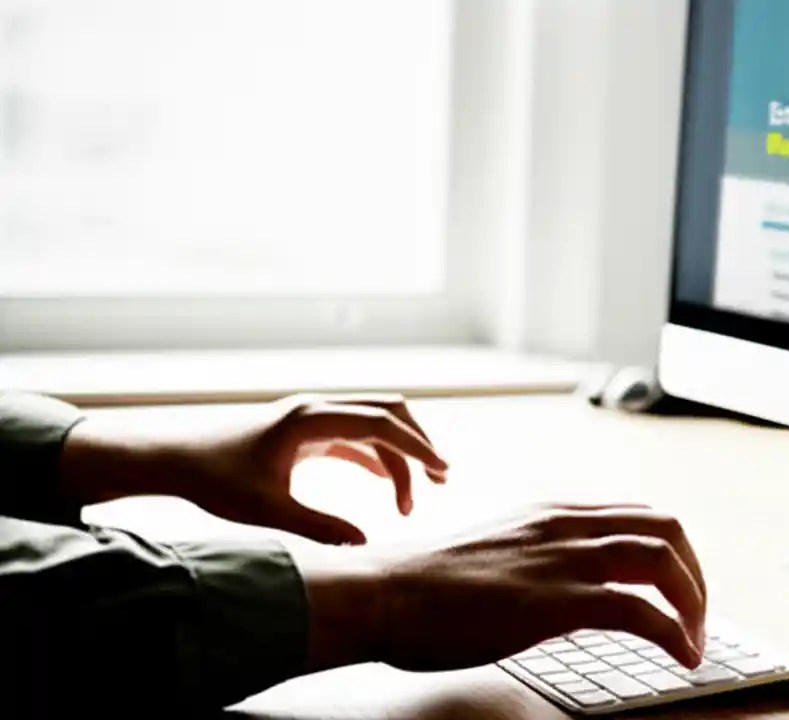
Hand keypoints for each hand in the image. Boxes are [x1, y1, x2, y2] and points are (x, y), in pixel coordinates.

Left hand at [60, 393, 447, 543]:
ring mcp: (312, 418)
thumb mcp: (268, 511)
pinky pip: (355, 437)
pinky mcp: (306, 432)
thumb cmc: (215, 480)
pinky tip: (388, 484)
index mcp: (311, 420)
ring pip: (374, 423)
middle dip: (419, 444)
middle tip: (442, 479)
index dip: (417, 448)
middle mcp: (317, 410)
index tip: (441, 473)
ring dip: (400, 452)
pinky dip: (378, 456)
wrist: (174, 459)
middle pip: (388, 412)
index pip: (381, 424)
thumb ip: (319, 526)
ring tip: (417, 493)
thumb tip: (365, 546)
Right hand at [295, 503, 708, 674]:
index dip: (670, 551)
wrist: (382, 592)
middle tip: (696, 614)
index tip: (676, 588)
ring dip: (693, 601)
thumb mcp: (492, 553)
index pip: (637, 514)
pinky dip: (674, 632)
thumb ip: (533, 558)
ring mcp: (564, 559)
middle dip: (694, 571)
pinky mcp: (557, 600)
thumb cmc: (422, 585)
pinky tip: (681, 656)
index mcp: (551, 513)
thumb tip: (558, 587)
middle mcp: (565, 524)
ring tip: (695, 639)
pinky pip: (642, 611)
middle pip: (666, 527)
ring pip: (663, 557)